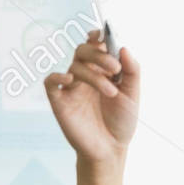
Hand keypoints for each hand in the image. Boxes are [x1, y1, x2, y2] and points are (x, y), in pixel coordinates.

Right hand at [44, 28, 140, 164]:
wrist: (111, 149)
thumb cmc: (121, 122)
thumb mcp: (133, 95)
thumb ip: (131, 71)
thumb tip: (123, 48)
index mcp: (102, 70)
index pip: (95, 45)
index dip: (98, 35)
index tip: (104, 35)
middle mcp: (85, 75)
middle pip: (82, 50)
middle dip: (98, 55)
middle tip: (114, 68)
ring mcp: (72, 88)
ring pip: (74, 66)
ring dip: (94, 75)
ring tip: (111, 92)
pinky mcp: (60, 102)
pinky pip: (50, 82)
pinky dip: (57, 76)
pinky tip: (70, 78)